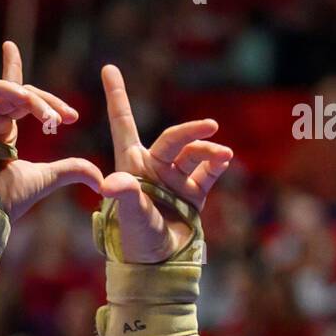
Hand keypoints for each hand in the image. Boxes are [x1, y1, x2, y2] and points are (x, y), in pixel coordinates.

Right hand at [0, 41, 102, 221]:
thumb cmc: (7, 202)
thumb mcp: (45, 179)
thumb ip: (70, 170)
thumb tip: (100, 177)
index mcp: (1, 132)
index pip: (9, 93)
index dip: (12, 68)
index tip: (11, 46)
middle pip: (17, 94)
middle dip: (46, 102)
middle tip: (69, 116)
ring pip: (4, 92)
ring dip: (30, 98)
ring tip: (48, 116)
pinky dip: (3, 90)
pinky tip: (23, 100)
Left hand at [99, 64, 232, 262]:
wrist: (159, 268)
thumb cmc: (136, 241)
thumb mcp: (130, 216)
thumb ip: (125, 195)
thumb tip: (111, 184)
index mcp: (131, 166)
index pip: (123, 123)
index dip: (117, 96)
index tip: (109, 68)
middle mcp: (153, 168)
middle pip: (173, 138)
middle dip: (192, 131)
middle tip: (211, 128)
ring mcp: (174, 179)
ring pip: (195, 155)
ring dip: (209, 153)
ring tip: (223, 157)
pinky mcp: (192, 194)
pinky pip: (207, 171)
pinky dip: (217, 164)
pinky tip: (226, 159)